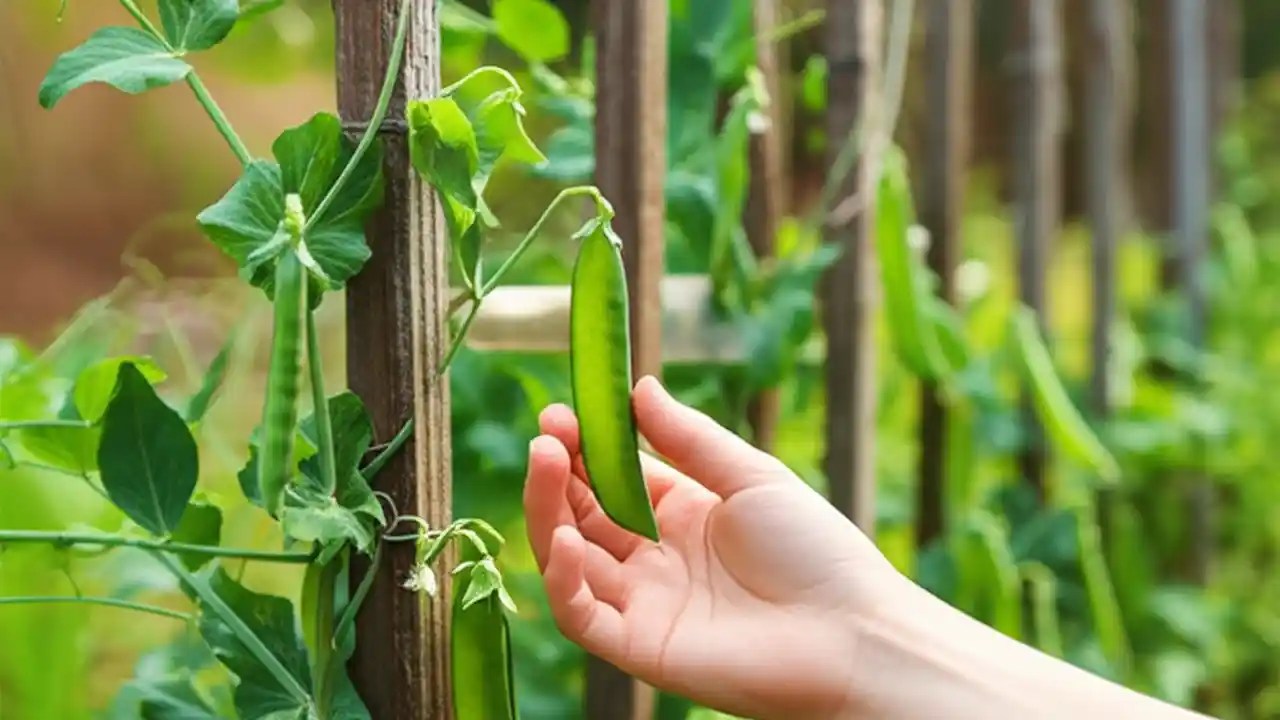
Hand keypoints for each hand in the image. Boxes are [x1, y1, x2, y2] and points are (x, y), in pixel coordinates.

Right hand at [522, 376, 904, 719]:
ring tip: (545, 461)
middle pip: (582, 515)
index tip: (561, 414)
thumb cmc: (815, 552)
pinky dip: (561, 577)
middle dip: (556, 473)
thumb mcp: (750, 477)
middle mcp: (653, 561)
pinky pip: (580, 614)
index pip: (611, 479)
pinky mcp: (638, 647)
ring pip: (568, 559)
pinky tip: (565, 535)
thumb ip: (689, 438)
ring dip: (547, 512)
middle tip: (545, 434)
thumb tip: (637, 387)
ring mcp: (642, 605)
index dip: (583, 447)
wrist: (852, 634)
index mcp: (681, 518)